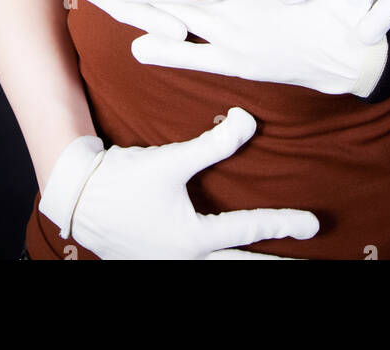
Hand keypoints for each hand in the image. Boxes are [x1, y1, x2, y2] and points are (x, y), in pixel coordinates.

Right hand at [39, 107, 318, 259]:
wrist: (76, 198)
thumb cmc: (123, 181)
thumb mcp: (170, 161)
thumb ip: (212, 143)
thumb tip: (248, 120)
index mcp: (193, 239)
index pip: (249, 230)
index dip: (284, 224)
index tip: (313, 225)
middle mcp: (186, 260)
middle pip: (241, 267)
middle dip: (275, 265)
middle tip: (309, 263)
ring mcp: (170, 265)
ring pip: (220, 268)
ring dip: (246, 263)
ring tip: (273, 261)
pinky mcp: (156, 262)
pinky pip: (200, 265)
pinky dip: (220, 261)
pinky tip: (225, 254)